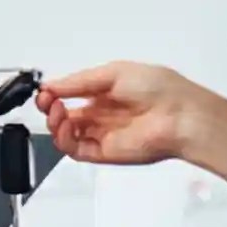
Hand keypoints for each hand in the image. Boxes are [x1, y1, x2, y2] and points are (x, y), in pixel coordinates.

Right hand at [35, 61, 226, 180]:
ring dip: (54, 123)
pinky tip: (65, 126)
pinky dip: (64, 140)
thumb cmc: (157, 89)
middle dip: (50, 108)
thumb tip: (52, 85)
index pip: (71, 96)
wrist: (180, 116)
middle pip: (65, 116)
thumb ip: (80, 82)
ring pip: (67, 135)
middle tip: (46, 101)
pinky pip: (76, 150)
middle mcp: (103, 115)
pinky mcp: (105, 153)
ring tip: (55, 112)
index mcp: (106, 93)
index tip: (46, 90)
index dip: (55, 93)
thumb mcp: (113, 73)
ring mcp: (103, 135)